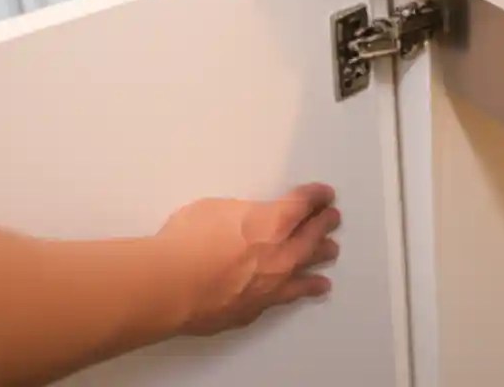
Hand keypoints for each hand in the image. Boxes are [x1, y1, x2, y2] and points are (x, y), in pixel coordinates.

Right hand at [152, 183, 341, 335]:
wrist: (171, 288)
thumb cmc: (186, 241)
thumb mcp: (213, 209)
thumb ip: (237, 214)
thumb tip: (241, 222)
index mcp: (273, 222)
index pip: (304, 204)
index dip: (316, 196)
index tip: (324, 194)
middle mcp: (282, 254)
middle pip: (314, 236)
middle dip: (325, 225)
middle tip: (333, 220)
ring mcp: (272, 285)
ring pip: (307, 271)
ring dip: (320, 262)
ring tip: (330, 256)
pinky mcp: (257, 309)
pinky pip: (285, 298)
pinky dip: (298, 291)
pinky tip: (302, 292)